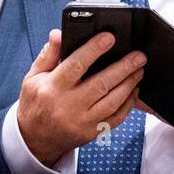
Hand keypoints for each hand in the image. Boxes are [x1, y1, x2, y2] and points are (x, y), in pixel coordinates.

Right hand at [16, 29, 145, 167]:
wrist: (34, 139)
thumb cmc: (35, 103)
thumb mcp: (33, 76)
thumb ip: (48, 54)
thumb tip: (58, 34)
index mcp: (51, 88)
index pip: (75, 65)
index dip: (94, 49)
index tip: (109, 37)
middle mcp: (67, 106)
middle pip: (101, 84)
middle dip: (123, 68)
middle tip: (138, 55)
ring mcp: (81, 122)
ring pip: (112, 101)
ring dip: (129, 84)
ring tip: (139, 69)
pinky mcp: (91, 133)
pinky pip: (116, 118)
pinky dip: (128, 103)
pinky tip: (133, 90)